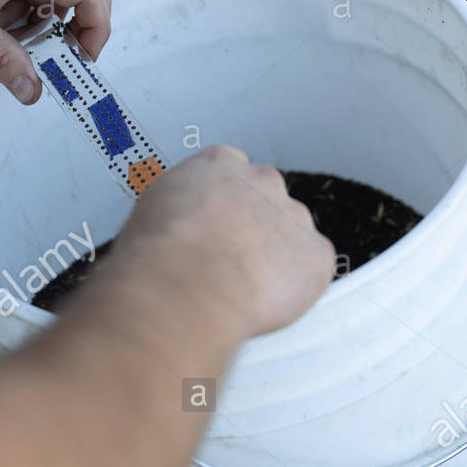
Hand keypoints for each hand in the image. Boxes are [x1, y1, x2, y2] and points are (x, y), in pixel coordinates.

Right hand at [107, 146, 335, 340]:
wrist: (184, 285)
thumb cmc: (158, 255)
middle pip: (268, 202)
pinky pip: (312, 272)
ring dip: (276, 260)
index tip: (215, 228)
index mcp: (220, 164)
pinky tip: (261, 301)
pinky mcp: (316, 255)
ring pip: (293, 238)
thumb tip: (175, 226)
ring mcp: (294, 216)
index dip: (224, 207)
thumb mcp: (151, 211)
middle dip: (254, 230)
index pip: (233, 173)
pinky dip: (295, 290)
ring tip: (240, 289)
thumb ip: (178, 208)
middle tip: (229, 263)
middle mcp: (263, 181)